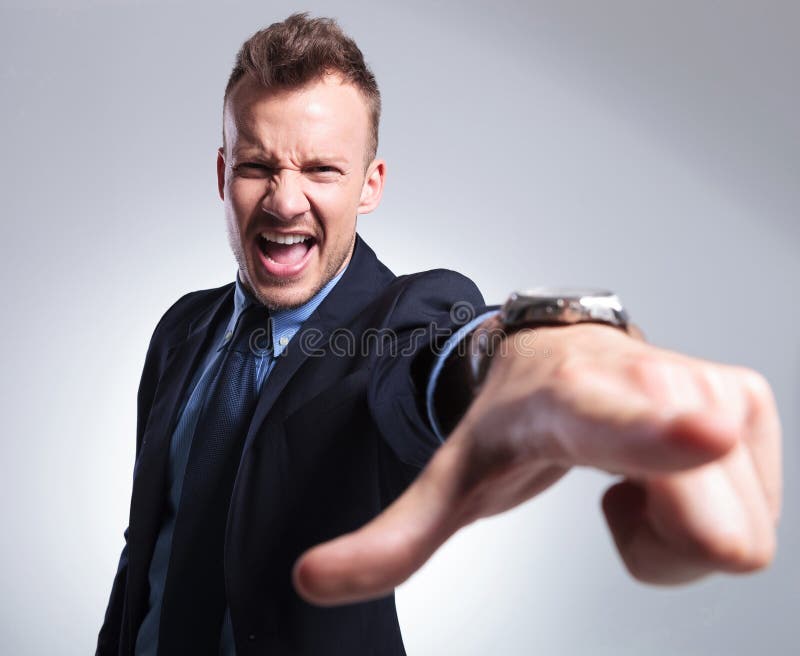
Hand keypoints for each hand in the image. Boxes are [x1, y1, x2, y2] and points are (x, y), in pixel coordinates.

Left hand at [292, 323, 781, 604]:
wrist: (558, 355)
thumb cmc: (512, 416)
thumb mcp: (451, 480)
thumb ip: (387, 541)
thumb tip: (309, 581)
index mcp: (572, 401)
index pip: (623, 413)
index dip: (664, 428)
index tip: (699, 430)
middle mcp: (651, 383)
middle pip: (713, 526)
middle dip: (658, 539)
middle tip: (610, 490)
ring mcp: (712, 389)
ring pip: (737, 538)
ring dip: (676, 528)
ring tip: (627, 478)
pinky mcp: (747, 400)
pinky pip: (756, 520)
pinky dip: (704, 512)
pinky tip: (658, 469)